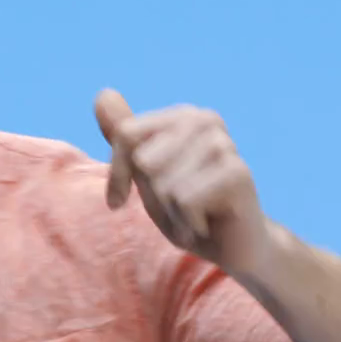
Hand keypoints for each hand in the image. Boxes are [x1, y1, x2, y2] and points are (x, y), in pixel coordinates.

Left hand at [94, 88, 271, 271]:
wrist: (232, 247)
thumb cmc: (185, 209)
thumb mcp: (144, 174)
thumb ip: (124, 135)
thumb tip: (103, 94)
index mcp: (183, 115)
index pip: (126, 135)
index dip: (119, 174)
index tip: (120, 199)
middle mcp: (206, 120)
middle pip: (144, 160)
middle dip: (152, 195)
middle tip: (176, 208)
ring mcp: (224, 144)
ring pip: (164, 183)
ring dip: (171, 212)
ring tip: (193, 216)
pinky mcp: (237, 172)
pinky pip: (185, 200)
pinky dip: (187, 222)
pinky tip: (205, 223)